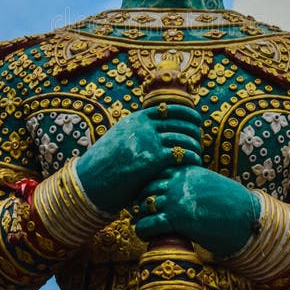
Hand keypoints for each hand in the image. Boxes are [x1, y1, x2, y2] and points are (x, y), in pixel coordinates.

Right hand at [76, 105, 201, 213]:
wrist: (90, 181)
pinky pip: (181, 154)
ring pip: (183, 138)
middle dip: (193, 130)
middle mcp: (144, 127)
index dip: (186, 113)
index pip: (169, 108)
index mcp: (136, 119)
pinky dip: (192, 157)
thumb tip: (148, 130)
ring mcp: (149, 142)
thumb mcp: (117, 138)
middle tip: (200, 139)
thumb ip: (135, 132)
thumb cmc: (103, 164)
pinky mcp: (153, 160)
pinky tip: (196, 163)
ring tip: (198, 153)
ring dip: (195, 145)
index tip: (196, 119)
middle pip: (180, 122)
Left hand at [135, 166, 259, 257]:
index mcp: (185, 169)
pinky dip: (143, 230)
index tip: (144, 195)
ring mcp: (176, 199)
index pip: (155, 172)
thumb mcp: (205, 183)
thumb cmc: (228, 202)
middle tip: (139, 212)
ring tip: (141, 224)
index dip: (147, 185)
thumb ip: (187, 183)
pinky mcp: (177, 219)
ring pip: (144, 205)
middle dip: (140, 200)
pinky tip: (145, 234)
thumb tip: (169, 191)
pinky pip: (149, 224)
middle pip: (145, 187)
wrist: (244, 217)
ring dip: (140, 216)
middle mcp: (178, 181)